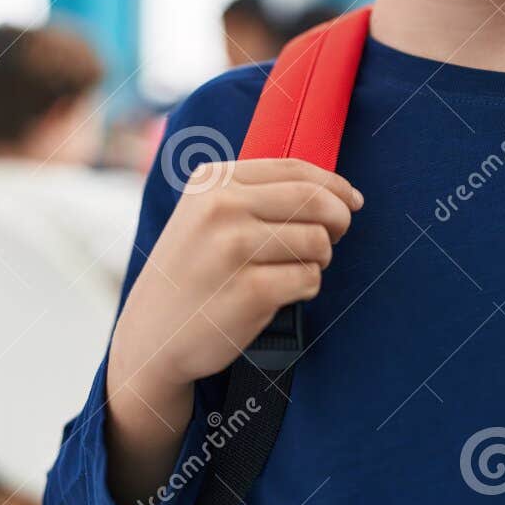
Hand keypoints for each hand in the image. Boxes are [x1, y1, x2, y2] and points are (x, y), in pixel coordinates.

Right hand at [110, 157, 361, 401]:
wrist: (152, 336)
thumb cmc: (192, 272)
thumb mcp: (205, 215)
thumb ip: (257, 195)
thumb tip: (337, 191)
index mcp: (213, 182)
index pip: (295, 169)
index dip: (334, 184)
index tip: (352, 200)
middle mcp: (221, 208)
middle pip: (315, 200)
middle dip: (338, 219)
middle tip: (335, 237)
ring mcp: (234, 249)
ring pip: (317, 241)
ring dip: (318, 259)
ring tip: (292, 270)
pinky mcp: (250, 291)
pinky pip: (309, 279)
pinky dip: (305, 288)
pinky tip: (280, 295)